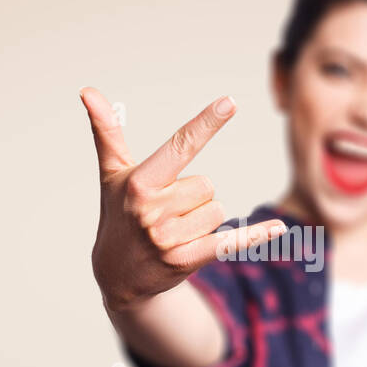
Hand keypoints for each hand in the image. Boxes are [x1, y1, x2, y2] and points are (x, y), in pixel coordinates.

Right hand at [81, 87, 284, 313]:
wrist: (117, 275)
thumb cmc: (118, 213)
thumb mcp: (112, 174)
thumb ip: (107, 132)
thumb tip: (88, 90)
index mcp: (140, 183)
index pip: (180, 146)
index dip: (205, 123)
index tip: (229, 102)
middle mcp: (153, 210)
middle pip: (207, 185)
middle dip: (193, 196)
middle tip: (166, 212)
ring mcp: (169, 239)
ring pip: (218, 211)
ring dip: (203, 219)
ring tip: (174, 232)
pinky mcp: (186, 261)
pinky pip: (231, 241)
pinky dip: (255, 236)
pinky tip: (279, 228)